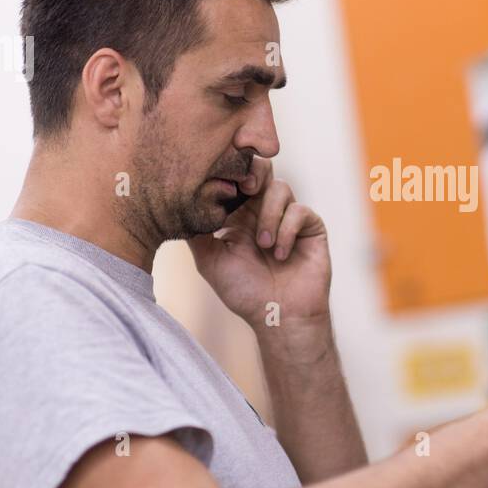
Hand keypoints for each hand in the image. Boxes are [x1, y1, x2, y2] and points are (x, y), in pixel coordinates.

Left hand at [188, 158, 331, 329]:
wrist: (279, 317)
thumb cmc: (244, 292)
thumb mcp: (211, 262)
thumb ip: (197, 235)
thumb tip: (177, 206)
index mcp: (239, 215)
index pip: (235, 180)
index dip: (229, 172)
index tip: (220, 179)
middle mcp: (264, 211)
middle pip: (262, 170)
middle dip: (253, 172)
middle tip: (246, 187)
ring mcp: (288, 217)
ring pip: (281, 188)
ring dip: (269, 214)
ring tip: (262, 244)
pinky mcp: (310, 227)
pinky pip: (300, 211)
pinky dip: (287, 229)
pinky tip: (279, 253)